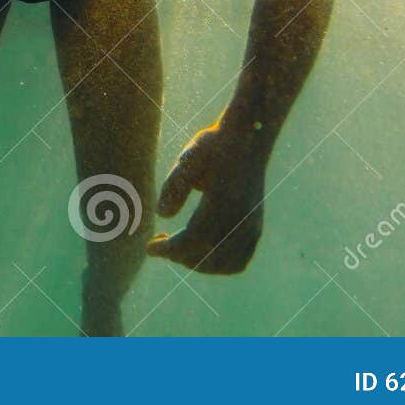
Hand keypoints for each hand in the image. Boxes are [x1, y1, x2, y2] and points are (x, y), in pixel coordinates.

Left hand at [146, 113, 266, 273]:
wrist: (247, 138)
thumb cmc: (214, 145)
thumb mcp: (190, 156)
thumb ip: (175, 185)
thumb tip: (162, 216)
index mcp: (224, 201)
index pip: (194, 239)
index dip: (169, 249)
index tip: (149, 248)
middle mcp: (242, 218)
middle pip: (207, 256)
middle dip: (178, 257)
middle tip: (158, 245)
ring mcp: (251, 226)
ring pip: (224, 264)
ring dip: (197, 263)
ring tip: (176, 248)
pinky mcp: (256, 228)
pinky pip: (238, 261)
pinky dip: (218, 266)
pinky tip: (200, 253)